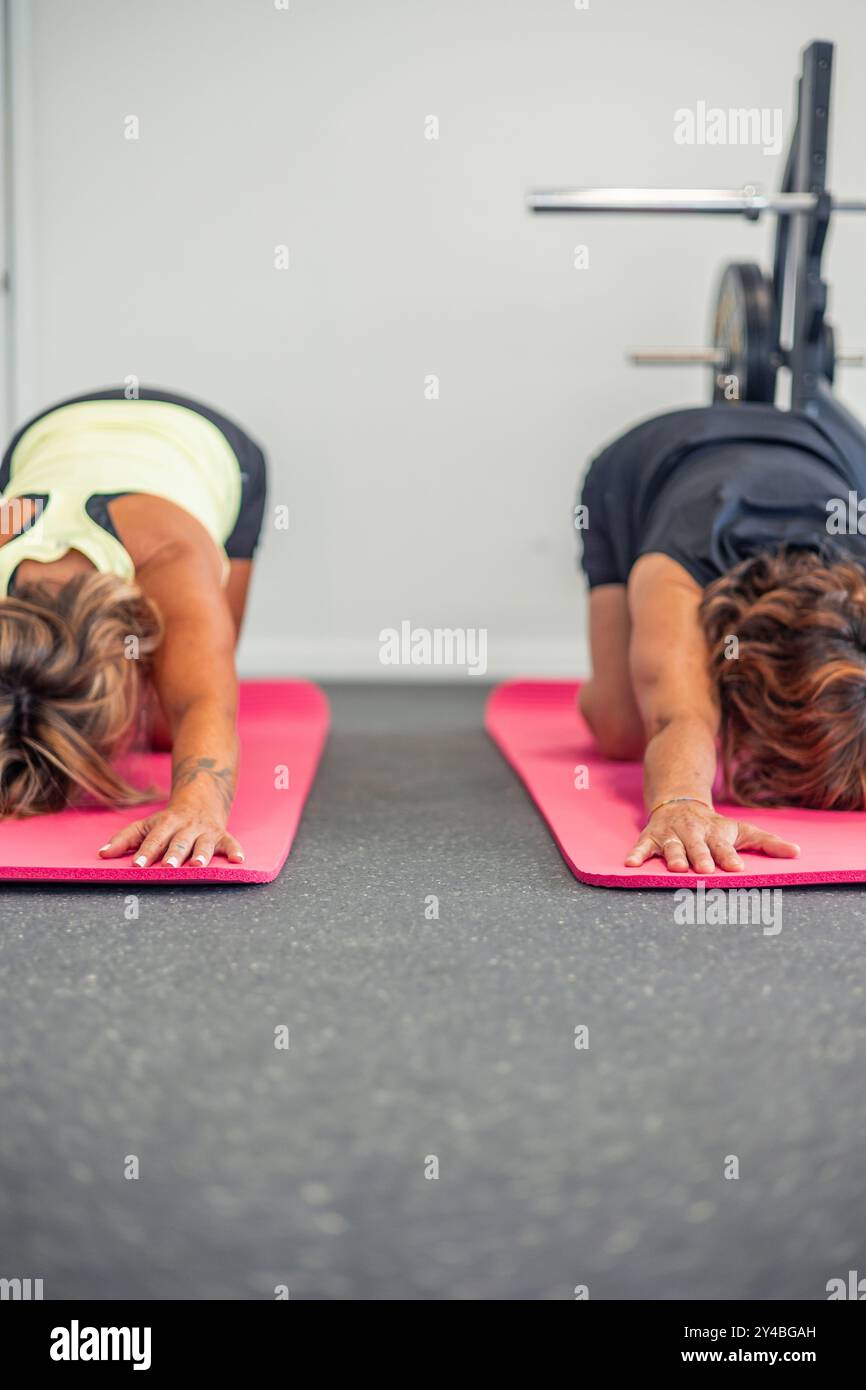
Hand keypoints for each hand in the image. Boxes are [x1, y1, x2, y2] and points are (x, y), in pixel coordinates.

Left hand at [97, 801, 244, 868]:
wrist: (201, 798)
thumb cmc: (169, 821)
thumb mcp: (147, 824)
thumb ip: (125, 839)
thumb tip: (102, 854)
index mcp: (165, 824)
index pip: (153, 840)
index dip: (145, 852)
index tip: (136, 865)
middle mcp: (186, 827)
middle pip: (178, 842)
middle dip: (173, 855)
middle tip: (167, 867)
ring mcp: (205, 831)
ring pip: (203, 843)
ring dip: (201, 854)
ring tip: (197, 866)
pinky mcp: (222, 836)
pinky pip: (230, 843)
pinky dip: (235, 850)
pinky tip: (239, 860)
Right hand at [625, 801, 799, 873]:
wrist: (680, 801)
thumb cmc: (714, 826)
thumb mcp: (741, 830)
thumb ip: (767, 843)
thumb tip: (797, 853)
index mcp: (715, 833)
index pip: (724, 846)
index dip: (730, 856)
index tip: (738, 867)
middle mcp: (693, 833)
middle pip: (698, 846)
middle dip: (701, 857)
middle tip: (706, 870)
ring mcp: (671, 834)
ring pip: (672, 846)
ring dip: (673, 856)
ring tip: (676, 868)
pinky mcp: (652, 836)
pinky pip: (642, 845)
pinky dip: (637, 853)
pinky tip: (630, 864)